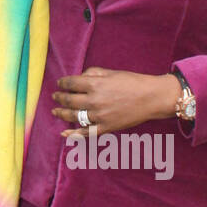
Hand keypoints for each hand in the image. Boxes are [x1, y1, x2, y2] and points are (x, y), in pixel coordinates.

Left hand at [52, 68, 179, 136]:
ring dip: (61, 113)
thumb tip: (80, 77)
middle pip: (69, 100)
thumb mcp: (112, 72)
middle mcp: (94, 100)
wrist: (151, 98)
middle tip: (55, 97)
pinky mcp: (106, 127)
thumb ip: (94, 73)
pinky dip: (73, 134)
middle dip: (59, 98)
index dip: (62, 83)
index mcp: (95, 84)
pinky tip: (64, 133)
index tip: (59, 83)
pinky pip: (85, 132)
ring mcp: (99, 115)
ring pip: (74, 116)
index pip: (71, 83)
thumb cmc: (133, 82)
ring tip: (55, 111)